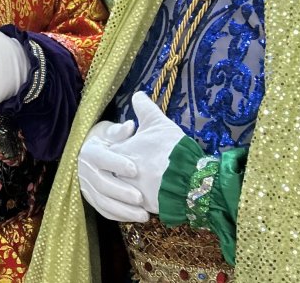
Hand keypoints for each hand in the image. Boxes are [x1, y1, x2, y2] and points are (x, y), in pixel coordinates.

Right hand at [78, 120, 147, 221]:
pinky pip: (103, 210)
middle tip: (141, 198)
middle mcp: (85, 171)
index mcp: (89, 151)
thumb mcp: (109, 131)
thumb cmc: (105, 139)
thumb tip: (130, 126)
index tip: (135, 170)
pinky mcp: (90, 198)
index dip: (117, 164)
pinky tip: (135, 218)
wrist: (88, 151)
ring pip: (103, 201)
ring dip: (123, 210)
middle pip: (102, 184)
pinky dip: (118, 216)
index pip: (102, 158)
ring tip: (143, 215)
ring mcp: (87, 187)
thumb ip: (119, 131)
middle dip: (122, 192)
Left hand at [107, 92, 186, 214]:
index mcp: (122, 152)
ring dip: (124, 187)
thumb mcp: (158, 123)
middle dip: (117, 170)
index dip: (116, 148)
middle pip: (109, 172)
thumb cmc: (173, 149)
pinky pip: (129, 206)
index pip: (106, 151)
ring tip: (137, 182)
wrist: (193, 180)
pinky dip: (132, 203)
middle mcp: (121, 175)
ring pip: (118, 191)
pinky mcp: (142, 207)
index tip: (125, 147)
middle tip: (129, 166)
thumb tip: (137, 94)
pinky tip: (143, 196)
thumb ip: (144, 108)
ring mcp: (130, 193)